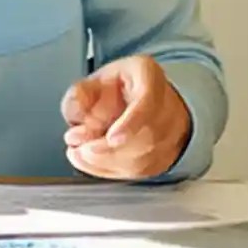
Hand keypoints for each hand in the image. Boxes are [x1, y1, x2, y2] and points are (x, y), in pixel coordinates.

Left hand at [60, 55, 191, 179]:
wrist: (134, 99)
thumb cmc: (114, 88)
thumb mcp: (91, 81)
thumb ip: (78, 95)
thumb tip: (76, 112)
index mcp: (148, 75)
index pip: (149, 101)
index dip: (131, 123)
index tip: (111, 138)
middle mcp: (167, 104)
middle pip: (147, 137)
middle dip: (109, 151)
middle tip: (80, 150)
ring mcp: (171, 133)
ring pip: (145, 159)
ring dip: (107, 163)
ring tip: (80, 155)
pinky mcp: (164, 157)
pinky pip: (141, 172)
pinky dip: (112, 171)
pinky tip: (92, 163)